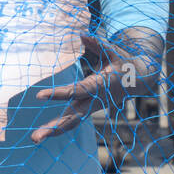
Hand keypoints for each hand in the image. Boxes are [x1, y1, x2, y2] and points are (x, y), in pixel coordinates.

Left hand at [33, 29, 163, 143]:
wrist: (138, 78)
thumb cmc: (122, 61)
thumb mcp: (113, 51)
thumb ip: (98, 44)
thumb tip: (82, 34)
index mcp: (100, 87)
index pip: (76, 91)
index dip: (58, 94)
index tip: (39, 96)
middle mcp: (95, 101)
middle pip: (73, 117)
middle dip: (55, 127)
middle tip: (36, 137)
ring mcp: (92, 107)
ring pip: (73, 122)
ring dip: (54, 130)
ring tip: (35, 139)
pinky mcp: (88, 108)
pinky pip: (73, 120)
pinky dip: (59, 127)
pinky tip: (44, 133)